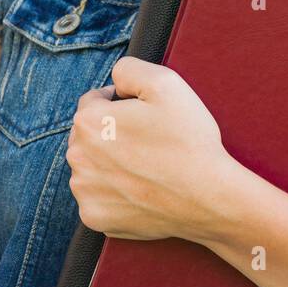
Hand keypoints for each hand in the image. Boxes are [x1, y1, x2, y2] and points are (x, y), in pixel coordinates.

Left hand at [65, 55, 232, 242]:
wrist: (210, 197)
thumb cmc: (189, 139)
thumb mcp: (165, 82)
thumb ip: (128, 69)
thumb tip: (114, 82)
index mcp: (89, 121)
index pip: (93, 102)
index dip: (119, 103)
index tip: (143, 116)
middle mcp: (77, 157)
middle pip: (88, 135)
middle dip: (110, 134)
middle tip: (147, 142)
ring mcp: (85, 191)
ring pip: (91, 166)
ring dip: (109, 164)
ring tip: (144, 166)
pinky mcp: (95, 217)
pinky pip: (98, 197)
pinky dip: (114, 193)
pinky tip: (140, 189)